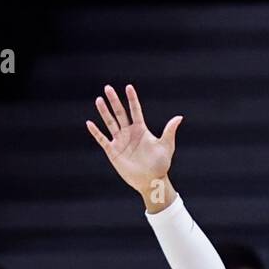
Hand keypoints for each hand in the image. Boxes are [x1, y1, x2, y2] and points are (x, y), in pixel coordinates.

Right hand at [87, 84, 181, 212]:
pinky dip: (96, 132)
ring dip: (104, 112)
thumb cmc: (160, 165)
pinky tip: (89, 123)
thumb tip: (179, 117)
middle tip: (108, 88)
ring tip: (98, 100)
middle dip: (114, 100)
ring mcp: (120, 142)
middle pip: (120, 113)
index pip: (135, 110)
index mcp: (141, 129)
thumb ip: (169, 131)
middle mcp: (129, 133)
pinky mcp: (113, 152)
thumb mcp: (166, 146)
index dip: (132, 99)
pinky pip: (102, 140)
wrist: (151, 181)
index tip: (128, 87)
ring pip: (110, 123)